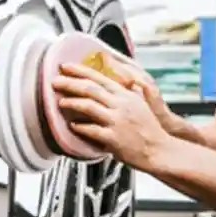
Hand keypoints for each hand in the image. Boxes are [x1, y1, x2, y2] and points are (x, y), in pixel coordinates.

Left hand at [50, 62, 171, 168]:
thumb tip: (107, 83)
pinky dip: (79, 127)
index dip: (80, 71)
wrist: (159, 149)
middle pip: (90, 89)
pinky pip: (91, 130)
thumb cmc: (148, 129)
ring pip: (88, 106)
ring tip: (61, 102)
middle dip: (69, 83)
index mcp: (126, 95)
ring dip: (71, 102)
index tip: (66, 67)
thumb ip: (123, 92)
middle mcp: (121, 105)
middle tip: (55, 81)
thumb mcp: (139, 103)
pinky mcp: (113, 138)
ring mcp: (117, 122)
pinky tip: (72, 125)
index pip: (99, 77)